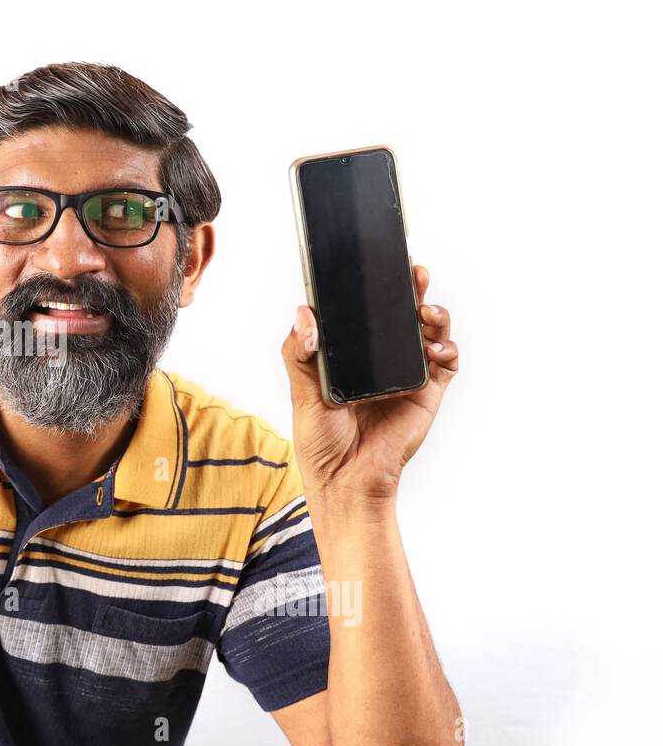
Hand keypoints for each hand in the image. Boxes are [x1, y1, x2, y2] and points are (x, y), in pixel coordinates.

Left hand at [281, 264, 458, 502]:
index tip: (377, 266)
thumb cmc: (321, 440)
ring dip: (433, 315)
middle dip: (411, 291)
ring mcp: (406, 374)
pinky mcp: (427, 392)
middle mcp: (380, 360)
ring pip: (428, 332)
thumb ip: (299, 352)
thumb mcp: (302, 391)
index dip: (373, 290)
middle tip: (413, 274)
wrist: (345, 479)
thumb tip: (304, 314)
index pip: (364, 314)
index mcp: (351, 355)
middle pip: (401, 315)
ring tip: (424, 310)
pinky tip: (436, 345)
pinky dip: (446, 347)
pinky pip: (445, 363)